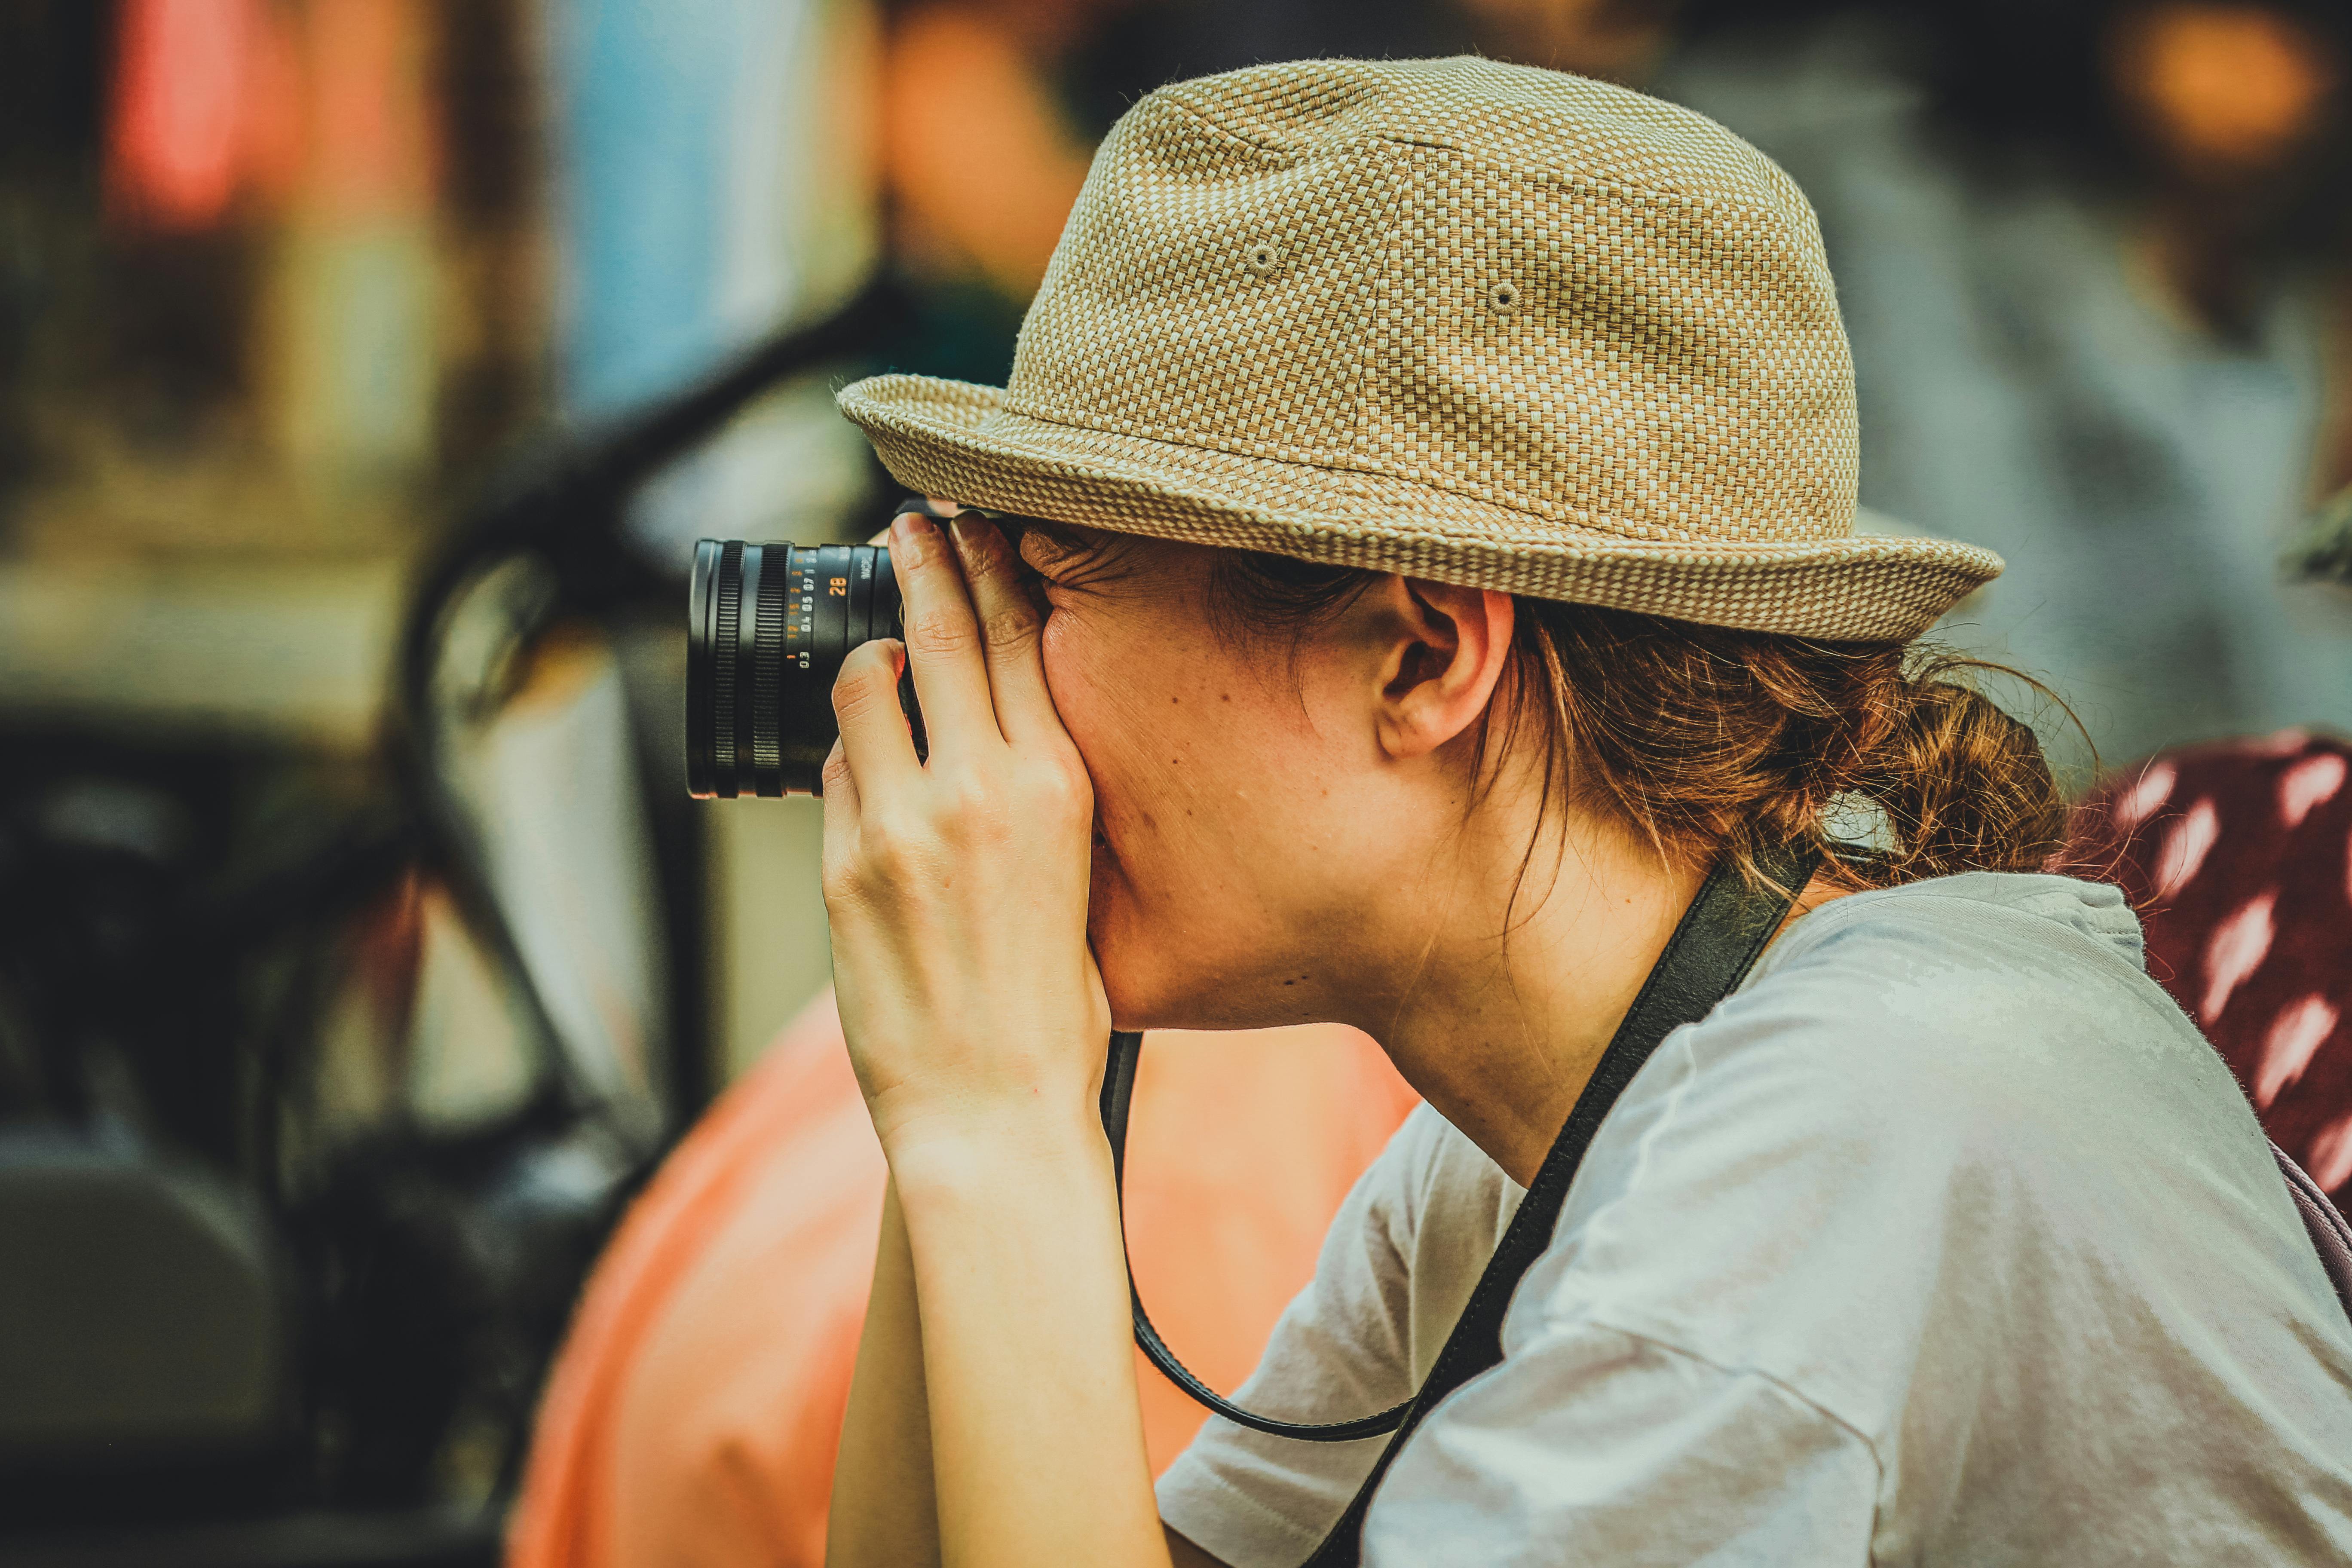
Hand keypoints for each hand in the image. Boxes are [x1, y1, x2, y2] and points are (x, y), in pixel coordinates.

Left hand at [821, 509, 1106, 1160]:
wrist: (994, 1109)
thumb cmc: (1051, 1010)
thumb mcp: (1079, 878)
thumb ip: (1036, 796)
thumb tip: (994, 730)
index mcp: (1061, 787)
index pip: (1020, 637)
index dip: (989, 566)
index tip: (971, 523)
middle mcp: (983, 787)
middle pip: (939, 629)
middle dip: (920, 562)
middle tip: (907, 525)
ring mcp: (905, 821)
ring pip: (866, 686)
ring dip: (868, 665)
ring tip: (875, 661)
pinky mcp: (844, 862)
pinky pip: (837, 772)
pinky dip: (850, 760)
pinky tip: (866, 776)